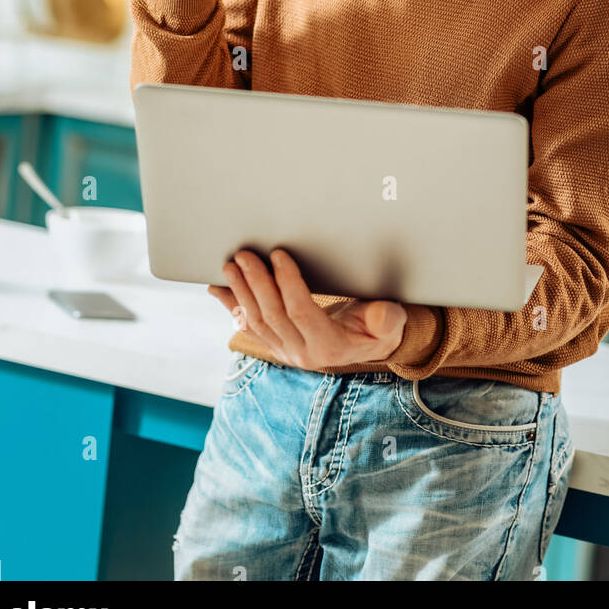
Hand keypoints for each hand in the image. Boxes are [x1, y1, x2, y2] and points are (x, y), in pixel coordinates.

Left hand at [209, 248, 407, 368]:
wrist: (368, 344)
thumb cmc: (381, 327)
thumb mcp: (391, 323)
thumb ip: (387, 320)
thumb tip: (381, 316)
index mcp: (331, 347)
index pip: (302, 312)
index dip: (288, 283)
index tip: (279, 254)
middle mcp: (304, 354)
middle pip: (273, 316)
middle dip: (256, 283)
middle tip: (245, 255)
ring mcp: (287, 352)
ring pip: (257, 322)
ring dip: (241, 292)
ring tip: (230, 266)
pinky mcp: (277, 345)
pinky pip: (249, 327)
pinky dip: (231, 306)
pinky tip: (217, 290)